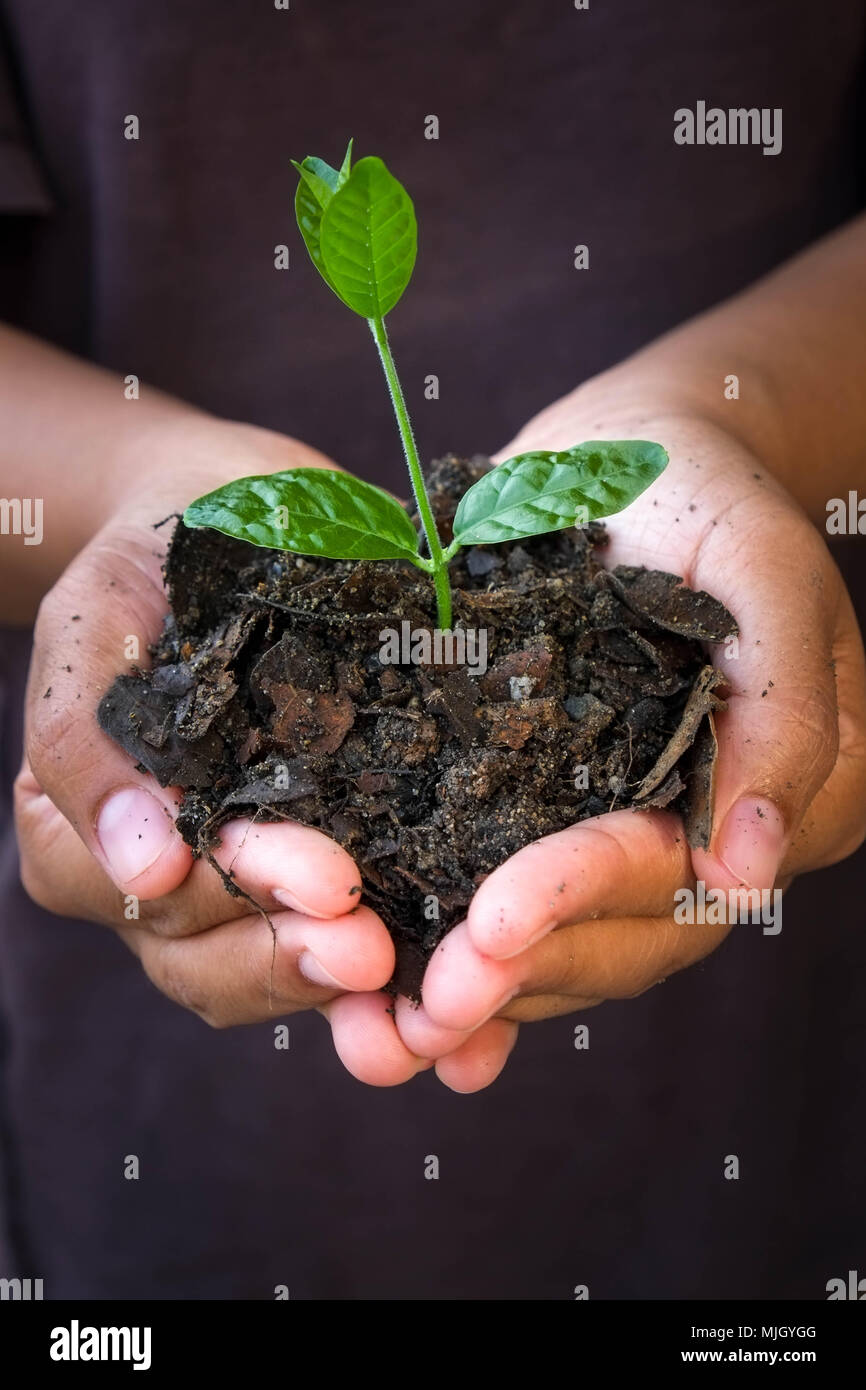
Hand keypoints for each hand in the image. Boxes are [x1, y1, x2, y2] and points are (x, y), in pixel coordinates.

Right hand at [15, 415, 516, 1086]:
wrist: (248, 509)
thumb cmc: (162, 552)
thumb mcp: (99, 618)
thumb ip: (86, 732)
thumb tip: (141, 870)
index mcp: (88, 824)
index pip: (145, 897)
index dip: (233, 894)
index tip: (322, 876)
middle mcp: (161, 872)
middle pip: (204, 959)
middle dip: (291, 953)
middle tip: (372, 946)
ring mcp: (244, 876)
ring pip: (268, 973)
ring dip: (335, 981)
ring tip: (408, 967)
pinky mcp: (331, 856)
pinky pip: (341, 940)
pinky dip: (392, 970)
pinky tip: (449, 977)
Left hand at [395, 402, 865, 1085]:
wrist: (632, 449)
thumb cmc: (709, 488)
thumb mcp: (765, 567)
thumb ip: (782, 707)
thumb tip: (750, 869)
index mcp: (788, 793)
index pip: (683, 874)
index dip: (585, 901)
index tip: (491, 921)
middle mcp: (711, 832)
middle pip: (623, 936)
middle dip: (521, 972)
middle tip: (423, 1010)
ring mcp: (628, 824)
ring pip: (566, 942)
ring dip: (483, 993)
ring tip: (388, 1036)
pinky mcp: (551, 807)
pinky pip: (516, 900)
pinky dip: (468, 962)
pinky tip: (397, 1018)